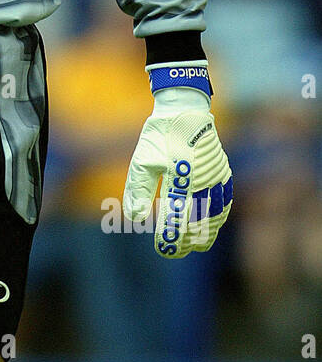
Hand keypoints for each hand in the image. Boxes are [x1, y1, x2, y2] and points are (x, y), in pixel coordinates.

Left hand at [123, 87, 232, 257]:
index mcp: (180, 179)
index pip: (177, 218)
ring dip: (205, 233)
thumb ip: (139, 190)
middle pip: (198, 221)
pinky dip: (219, 217)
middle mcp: (201, 181)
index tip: (164, 249)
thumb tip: (135, 217)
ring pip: (215, 214)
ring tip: (193, 246)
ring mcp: (216, 177)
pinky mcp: (223, 172)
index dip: (172, 237)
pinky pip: (225, 201)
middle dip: (187, 240)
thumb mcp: (143, 161)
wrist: (186, 110)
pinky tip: (212, 227)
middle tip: (175, 251)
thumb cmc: (160, 135)